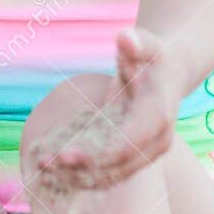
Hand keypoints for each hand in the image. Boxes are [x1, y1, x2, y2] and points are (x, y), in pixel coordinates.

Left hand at [37, 29, 180, 188]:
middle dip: (81, 167)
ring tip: (43, 168)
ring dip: (79, 176)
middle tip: (45, 162)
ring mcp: (150, 153)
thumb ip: (135, 41)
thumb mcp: (145, 44)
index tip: (66, 154)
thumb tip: (125, 37)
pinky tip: (57, 173)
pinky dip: (85, 176)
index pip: (129, 144)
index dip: (98, 153)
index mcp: (159, 115)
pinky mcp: (139, 158)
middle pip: (119, 166)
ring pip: (115, 175)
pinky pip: (112, 174)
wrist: (170, 72)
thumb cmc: (152, 55)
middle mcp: (159, 141)